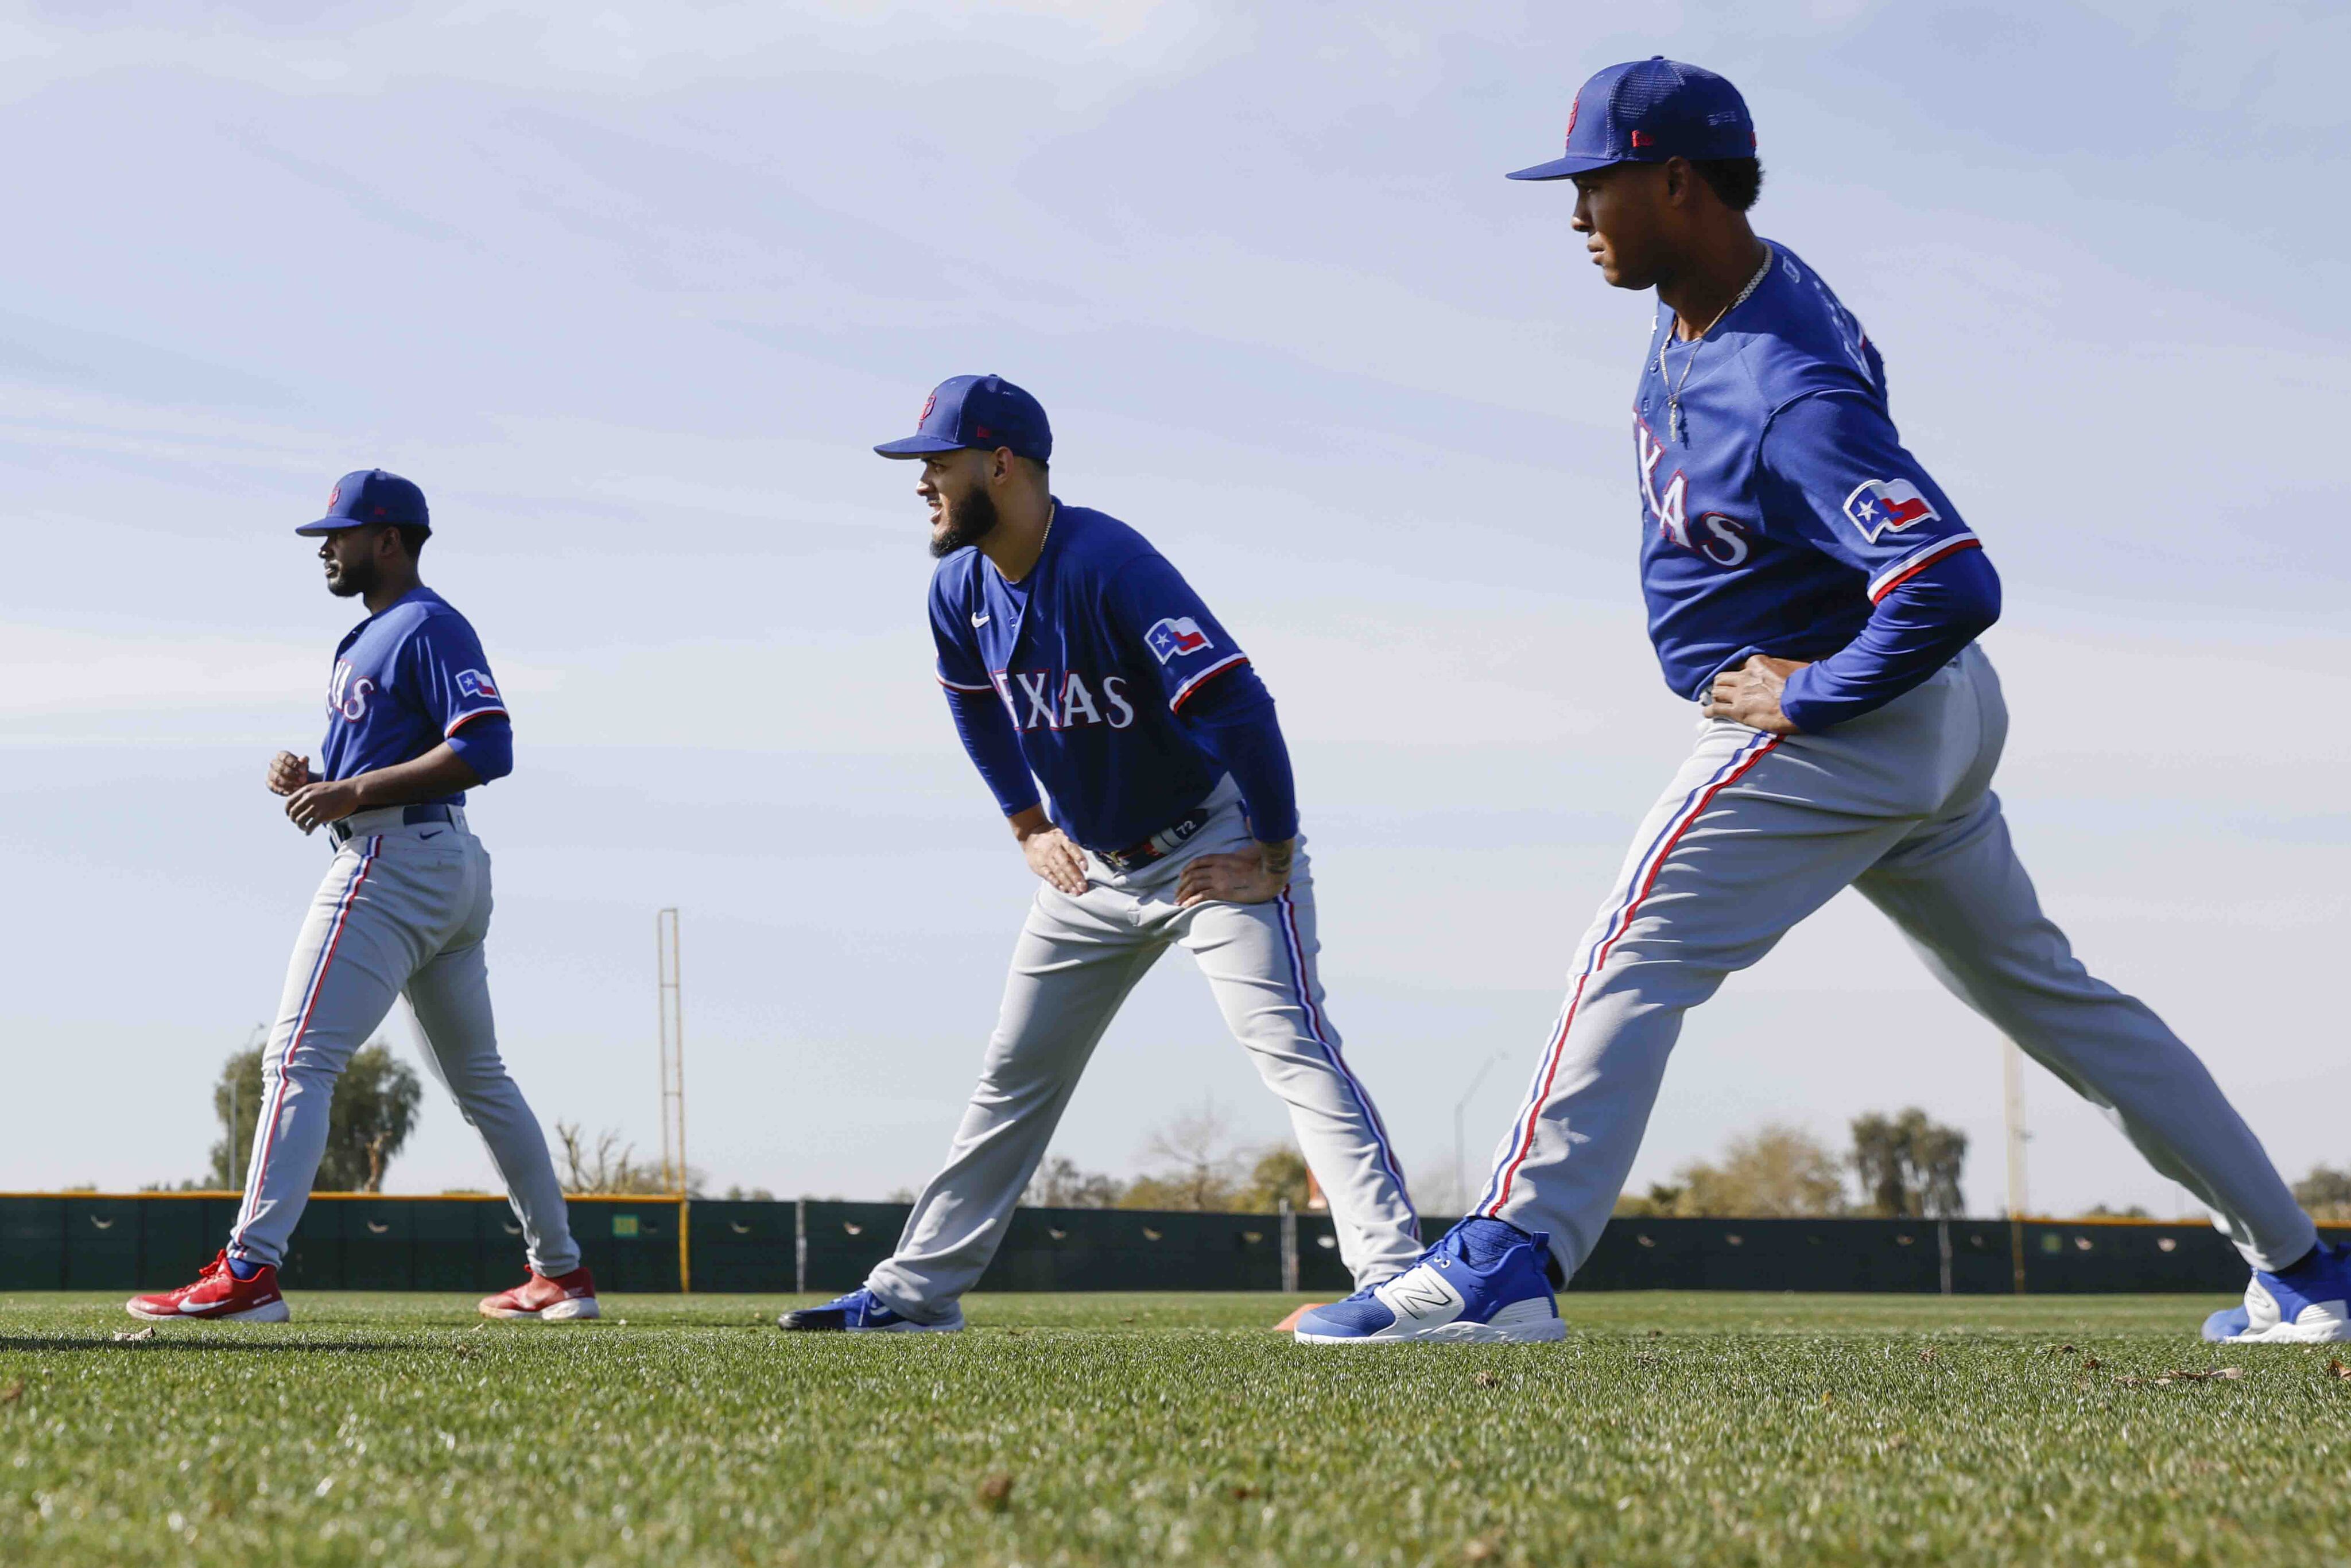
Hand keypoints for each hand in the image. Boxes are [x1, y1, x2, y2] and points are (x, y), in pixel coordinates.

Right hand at [266, 751, 314, 795]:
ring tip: (299, 786)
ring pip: (277, 779)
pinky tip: (294, 791)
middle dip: (292, 774)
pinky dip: (285, 790)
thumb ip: (304, 761)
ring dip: (289, 783)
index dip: (294, 764)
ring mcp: (270, 774)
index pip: (285, 757)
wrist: (299, 781)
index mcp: (281, 755)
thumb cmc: (301, 770)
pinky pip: (275, 788)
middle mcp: (274, 763)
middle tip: (303, 780)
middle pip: (280, 768)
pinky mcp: (270, 784)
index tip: (304, 771)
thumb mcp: (305, 765)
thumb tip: (303, 758)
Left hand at [284, 777, 362, 834]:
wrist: (352, 791)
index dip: (288, 811)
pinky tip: (309, 833)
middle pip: (293, 813)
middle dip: (294, 820)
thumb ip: (309, 794)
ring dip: (300, 827)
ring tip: (305, 829)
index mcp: (306, 790)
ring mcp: (316, 807)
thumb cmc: (337, 790)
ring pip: (299, 820)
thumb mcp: (319, 787)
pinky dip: (307, 831)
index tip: (290, 816)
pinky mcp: (323, 815)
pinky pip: (310, 826)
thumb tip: (301, 804)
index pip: (289, 802)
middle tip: (299, 823)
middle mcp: (309, 798)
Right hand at [1018, 823, 1088, 895]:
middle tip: (1083, 887)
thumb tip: (1097, 852)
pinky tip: (1064, 889)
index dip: (1078, 857)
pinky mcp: (1039, 866)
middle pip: (1065, 863)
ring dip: (1068, 883)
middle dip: (1075, 876)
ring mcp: (1046, 858)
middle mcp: (1054, 848)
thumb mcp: (1064, 833)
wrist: (1031, 834)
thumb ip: (1075, 843)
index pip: (1071, 848)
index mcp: (1062, 839)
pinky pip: (1048, 876)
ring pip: (1058, 872)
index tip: (1085, 868)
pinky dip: (1056, 883)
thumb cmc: (1054, 837)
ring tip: (1076, 892)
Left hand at [1176, 839, 1293, 907]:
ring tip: (1178, 902)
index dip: (1187, 869)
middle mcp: (1217, 868)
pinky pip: (1202, 895)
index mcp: (1222, 857)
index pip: (1198, 861)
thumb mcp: (1251, 845)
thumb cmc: (1264, 861)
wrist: (1271, 874)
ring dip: (1184, 894)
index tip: (1181, 876)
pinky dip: (1192, 900)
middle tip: (1177, 893)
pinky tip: (1187, 905)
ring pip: (1194, 885)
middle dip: (1182, 884)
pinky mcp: (1222, 892)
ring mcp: (1219, 880)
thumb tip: (1248, 819)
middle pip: (1193, 874)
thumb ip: (1247, 834)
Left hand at [1702, 655, 1808, 734]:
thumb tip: (1788, 668)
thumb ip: (1782, 666)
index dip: (1738, 674)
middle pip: (1723, 677)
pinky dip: (1710, 711)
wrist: (1804, 701)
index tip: (1739, 679)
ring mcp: (1740, 693)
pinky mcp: (1738, 710)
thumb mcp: (1793, 666)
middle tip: (1723, 691)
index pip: (1739, 666)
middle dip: (1722, 684)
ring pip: (1717, 692)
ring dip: (1716, 697)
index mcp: (1758, 663)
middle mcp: (1745, 676)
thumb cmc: (1805, 684)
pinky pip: (1716, 709)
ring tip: (1716, 702)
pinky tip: (1708, 713)